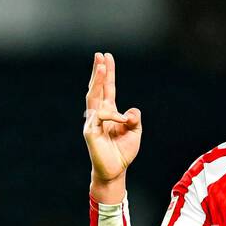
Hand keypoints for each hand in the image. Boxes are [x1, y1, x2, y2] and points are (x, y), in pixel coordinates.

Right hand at [83, 51, 141, 186]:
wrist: (116, 170)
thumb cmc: (123, 151)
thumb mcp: (135, 132)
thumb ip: (135, 118)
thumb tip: (131, 111)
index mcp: (110, 112)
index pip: (108, 88)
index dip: (108, 73)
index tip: (107, 57)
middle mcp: (99, 114)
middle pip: (97, 88)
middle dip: (99, 71)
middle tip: (100, 55)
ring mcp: (93, 122)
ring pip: (93, 97)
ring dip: (97, 81)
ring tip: (101, 67)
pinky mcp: (90, 131)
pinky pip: (99, 117)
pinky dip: (111, 115)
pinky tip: (121, 120)